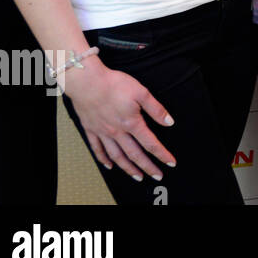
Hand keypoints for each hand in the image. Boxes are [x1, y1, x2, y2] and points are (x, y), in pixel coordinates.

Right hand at [63, 56, 176, 180]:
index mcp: (132, 123)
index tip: (170, 163)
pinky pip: (97, 149)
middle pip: (135, 154)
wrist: (87, 81)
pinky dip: (104, 159)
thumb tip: (169, 122)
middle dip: (147, 167)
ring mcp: (103, 132)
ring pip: (117, 156)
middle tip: (157, 176)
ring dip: (128, 168)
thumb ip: (156, 109)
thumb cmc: (114, 84)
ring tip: (137, 176)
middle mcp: (117, 131)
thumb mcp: (141, 92)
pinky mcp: (91, 129)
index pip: (150, 143)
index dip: (162, 154)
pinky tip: (110, 166)